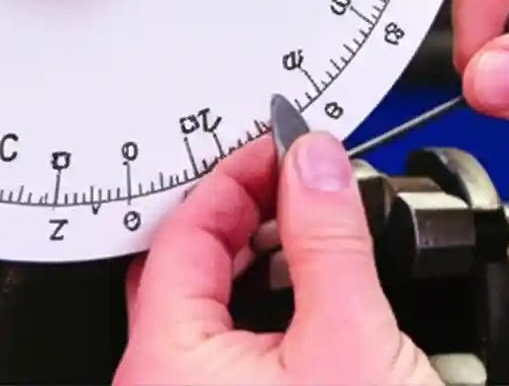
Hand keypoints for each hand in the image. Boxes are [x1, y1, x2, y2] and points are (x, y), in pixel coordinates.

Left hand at [113, 135, 438, 385]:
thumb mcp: (350, 336)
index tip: (281, 147)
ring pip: (209, 304)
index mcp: (162, 361)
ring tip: (316, 228)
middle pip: (187, 264)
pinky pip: (229, 344)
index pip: (181, 233)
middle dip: (248, 213)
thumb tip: (314, 162)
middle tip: (299, 179)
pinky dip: (267, 304)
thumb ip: (329, 238)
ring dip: (262, 258)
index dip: (235, 177)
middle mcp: (158, 383)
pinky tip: (313, 290)